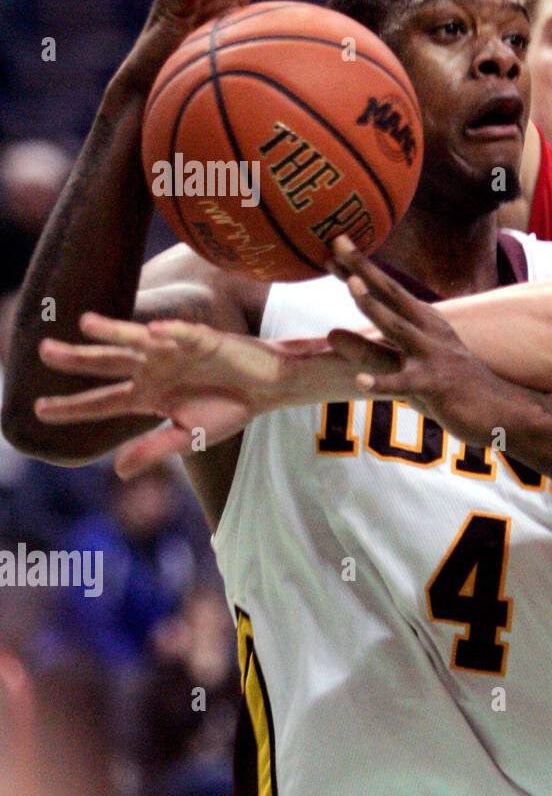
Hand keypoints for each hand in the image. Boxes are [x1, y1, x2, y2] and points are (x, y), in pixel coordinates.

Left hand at [33, 312, 340, 476]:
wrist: (269, 387)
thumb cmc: (230, 409)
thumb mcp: (189, 436)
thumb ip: (153, 449)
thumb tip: (117, 471)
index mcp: (148, 395)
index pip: (102, 401)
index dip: (72, 406)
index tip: (38, 410)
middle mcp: (154, 369)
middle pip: (107, 363)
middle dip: (76, 358)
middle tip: (44, 352)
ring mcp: (174, 352)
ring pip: (135, 340)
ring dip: (111, 330)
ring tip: (85, 324)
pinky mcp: (202, 339)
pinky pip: (184, 334)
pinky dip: (170, 332)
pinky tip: (154, 331)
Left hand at [328, 236, 509, 445]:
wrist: (502, 410)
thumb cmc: (452, 386)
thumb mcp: (409, 364)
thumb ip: (369, 350)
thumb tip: (329, 334)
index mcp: (425, 323)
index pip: (388, 290)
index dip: (361, 267)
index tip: (336, 240)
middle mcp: (428, 332)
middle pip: (392, 295)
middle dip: (364, 269)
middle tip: (338, 241)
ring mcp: (433, 357)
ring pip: (399, 329)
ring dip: (376, 307)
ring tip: (352, 285)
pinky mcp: (435, 388)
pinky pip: (406, 385)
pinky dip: (384, 383)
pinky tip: (361, 383)